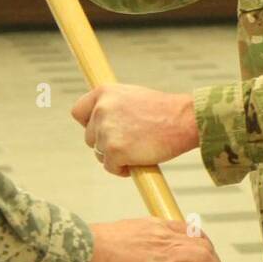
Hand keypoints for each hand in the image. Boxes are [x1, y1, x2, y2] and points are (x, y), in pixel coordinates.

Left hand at [71, 83, 199, 175]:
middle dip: (106, 143)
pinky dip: (122, 169)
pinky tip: (139, 160)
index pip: (78, 112)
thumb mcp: (132, 96)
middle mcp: (100, 109)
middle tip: (129, 143)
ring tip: (137, 150)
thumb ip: (112, 106)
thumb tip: (100, 121)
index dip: (89, 124)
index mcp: (103, 92)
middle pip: (89, 137)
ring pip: (99, 153)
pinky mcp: (114, 150)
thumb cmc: (163, 110)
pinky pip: (110, 167)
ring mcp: (106, 130)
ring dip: (115, 157)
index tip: (100, 131)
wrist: (183, 120)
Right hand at [82, 218, 223, 261]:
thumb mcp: (126, 233)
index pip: (190, 230)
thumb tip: (146, 254)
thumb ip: (142, 240)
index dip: (204, 245)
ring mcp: (164, 252)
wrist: (88, 247)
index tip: (206, 257)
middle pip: (203, 244)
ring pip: (204, 259)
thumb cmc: (98, 244)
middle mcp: (165, 235)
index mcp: (156, 224)